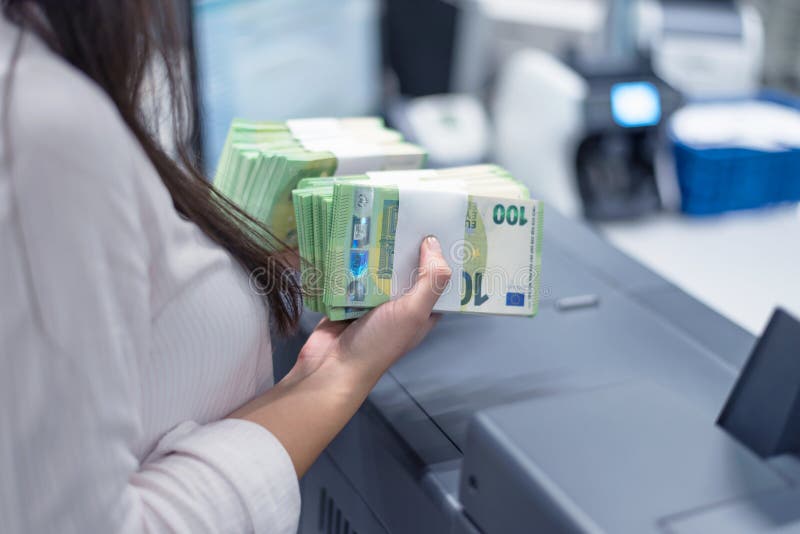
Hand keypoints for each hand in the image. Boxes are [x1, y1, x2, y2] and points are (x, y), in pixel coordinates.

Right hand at [231, 236, 450, 476]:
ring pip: (378, 266)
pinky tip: (352, 233)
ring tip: (380, 212)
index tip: (443, 223)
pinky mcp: (346, 297)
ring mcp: (372, 300)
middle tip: (408, 208)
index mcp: (422, 309)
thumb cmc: (378, 344)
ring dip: (377, 247)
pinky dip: (351, 257)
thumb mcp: (413, 312)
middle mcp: (400, 304)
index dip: (442, 254)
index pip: (438, 277)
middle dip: (406, 242)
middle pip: (407, 266)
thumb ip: (430, 280)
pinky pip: (352, 271)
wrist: (330, 368)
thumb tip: (435, 243)